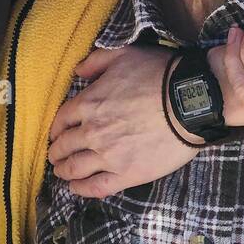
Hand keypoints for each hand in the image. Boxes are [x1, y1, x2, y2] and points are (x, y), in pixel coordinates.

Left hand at [47, 38, 243, 198]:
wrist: (189, 103)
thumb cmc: (159, 75)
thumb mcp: (123, 54)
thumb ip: (96, 61)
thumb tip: (78, 71)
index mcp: (89, 103)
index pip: (61, 120)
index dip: (55, 129)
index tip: (55, 134)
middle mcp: (92, 131)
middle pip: (64, 146)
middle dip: (55, 152)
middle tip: (54, 155)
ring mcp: (108, 155)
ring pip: (75, 168)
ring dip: (63, 171)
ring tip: (61, 172)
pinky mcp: (127, 174)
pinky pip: (96, 186)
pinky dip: (81, 189)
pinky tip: (75, 188)